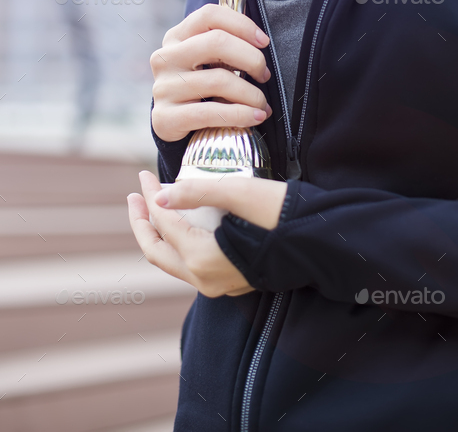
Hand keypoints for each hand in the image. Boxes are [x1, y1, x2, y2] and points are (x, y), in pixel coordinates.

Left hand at [127, 171, 287, 297]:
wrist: (322, 241)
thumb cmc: (284, 213)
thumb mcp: (240, 192)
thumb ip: (196, 193)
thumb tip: (161, 195)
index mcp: (202, 256)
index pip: (164, 221)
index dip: (150, 195)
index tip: (145, 173)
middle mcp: (205, 279)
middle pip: (157, 251)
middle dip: (142, 222)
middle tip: (135, 196)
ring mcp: (218, 285)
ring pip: (173, 262)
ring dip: (160, 234)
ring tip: (153, 207)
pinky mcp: (231, 282)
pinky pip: (191, 266)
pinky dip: (179, 244)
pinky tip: (182, 224)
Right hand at [150, 4, 272, 142]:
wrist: (172, 123)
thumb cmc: (198, 86)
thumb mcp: (205, 60)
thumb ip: (224, 45)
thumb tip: (259, 42)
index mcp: (177, 37)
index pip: (210, 15)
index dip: (242, 25)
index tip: (263, 42)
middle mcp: (166, 58)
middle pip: (217, 42)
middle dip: (251, 58)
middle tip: (264, 74)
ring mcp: (164, 87)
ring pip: (218, 80)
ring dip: (251, 94)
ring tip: (262, 104)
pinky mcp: (166, 117)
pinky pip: (211, 113)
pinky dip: (240, 115)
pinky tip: (255, 116)